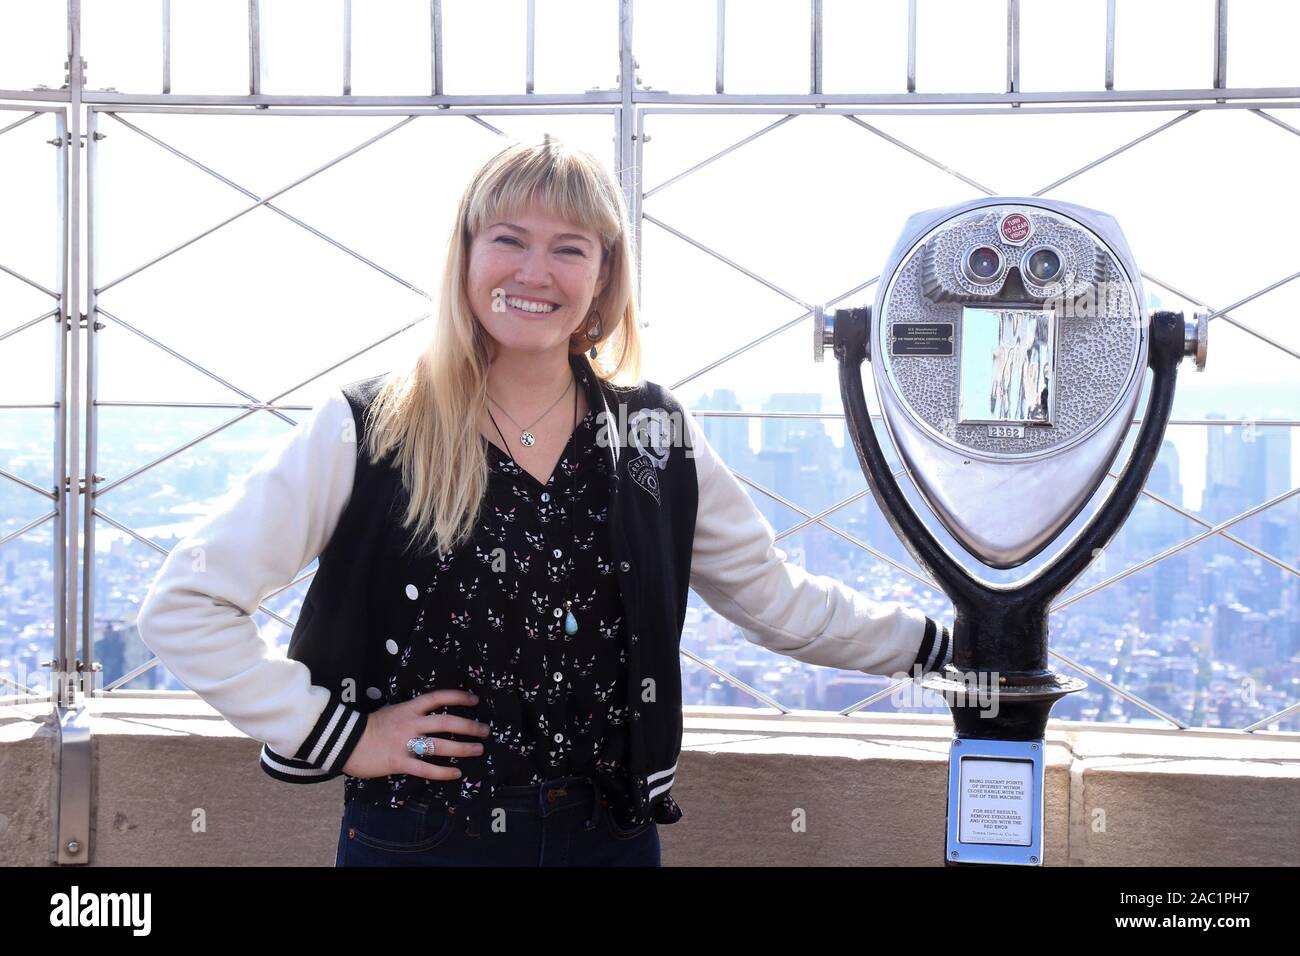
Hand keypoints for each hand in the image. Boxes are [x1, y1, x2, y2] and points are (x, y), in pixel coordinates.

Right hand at [341, 688, 489, 780]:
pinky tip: (456, 773)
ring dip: (463, 748)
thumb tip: (430, 714)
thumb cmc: (369, 727)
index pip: (438, 697)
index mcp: (409, 708)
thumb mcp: (392, 711)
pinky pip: (426, 768)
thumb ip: (411, 713)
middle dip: (469, 726)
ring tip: (478, 750)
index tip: (475, 700)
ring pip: (440, 745)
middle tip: (485, 731)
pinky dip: (443, 772)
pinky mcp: (399, 762)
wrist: (343, 740)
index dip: (458, 697)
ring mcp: (405, 743)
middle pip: (447, 722)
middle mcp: (410, 723)